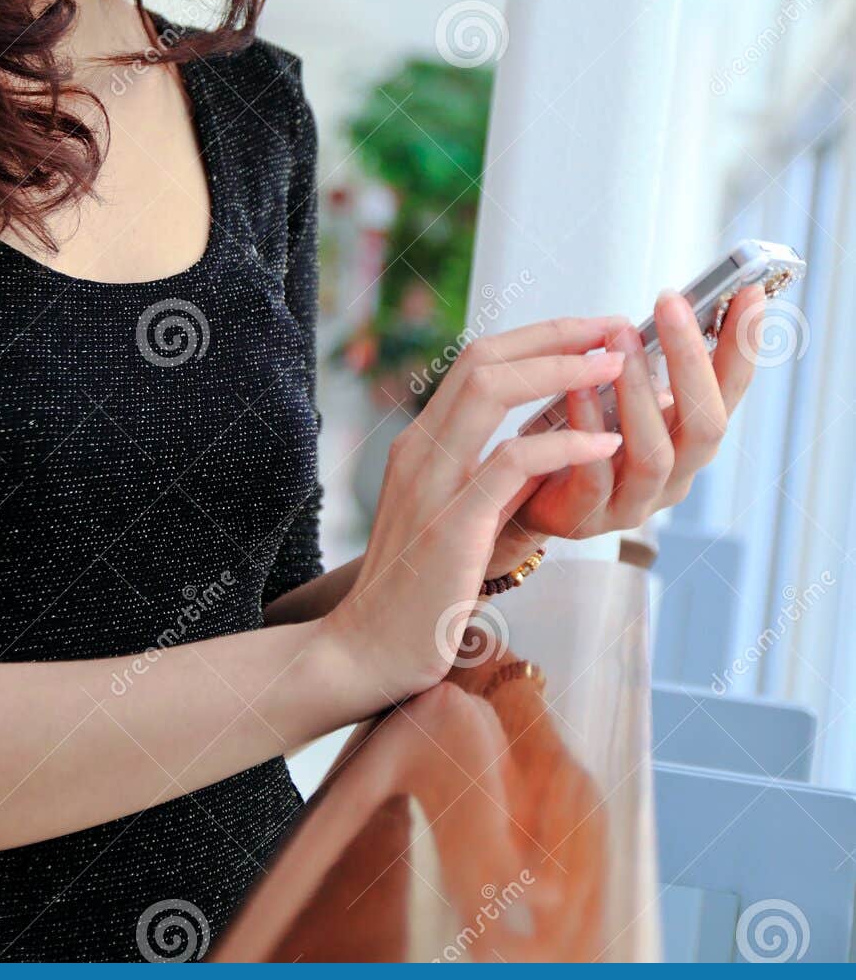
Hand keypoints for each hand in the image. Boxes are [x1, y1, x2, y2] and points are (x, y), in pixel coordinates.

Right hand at [320, 316, 630, 710]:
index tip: (590, 330)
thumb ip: (485, 476)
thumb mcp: (451, 513)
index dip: (538, 337)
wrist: (366, 650)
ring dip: (560, 372)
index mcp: (421, 444)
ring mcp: (431, 484)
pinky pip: (509, 464)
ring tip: (614, 369)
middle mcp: (419, 450)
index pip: (477, 361)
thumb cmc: (418, 589)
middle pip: (482, 360)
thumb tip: (546, 443)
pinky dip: (562, 444)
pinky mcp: (451, 527)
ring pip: (489, 392)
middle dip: (553, 337)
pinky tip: (605, 441)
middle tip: (612, 329)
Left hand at [485, 282, 765, 572]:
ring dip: (638, 391)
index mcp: (688, 439)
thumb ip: (646, 361)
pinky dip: (589, 427)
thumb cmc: (576, 434)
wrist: (522, 493)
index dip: (742, 346)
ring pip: (655, 455)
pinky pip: (596, 478)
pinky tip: (579, 390)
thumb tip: (669, 305)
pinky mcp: (586, 518)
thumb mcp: (620, 392)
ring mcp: (634, 501)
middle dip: (692, 359)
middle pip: (706, 425)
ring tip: (619, 339)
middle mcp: (675, 474)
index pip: (729, 391)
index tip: (748, 294)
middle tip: (671, 303)